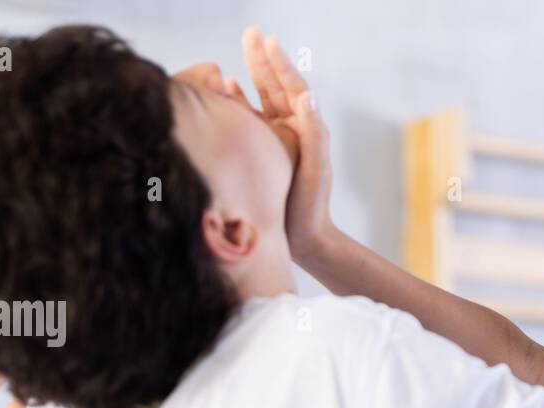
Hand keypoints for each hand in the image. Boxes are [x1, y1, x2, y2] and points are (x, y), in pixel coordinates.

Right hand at [241, 26, 334, 259]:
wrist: (304, 239)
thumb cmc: (310, 207)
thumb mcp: (315, 170)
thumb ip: (313, 133)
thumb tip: (307, 96)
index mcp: (307, 129)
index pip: (294, 89)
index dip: (280, 64)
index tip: (268, 40)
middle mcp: (293, 131)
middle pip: (277, 87)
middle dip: (264, 60)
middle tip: (252, 33)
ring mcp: (278, 140)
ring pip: (263, 99)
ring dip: (252, 74)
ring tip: (243, 50)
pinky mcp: (264, 152)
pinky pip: (251, 119)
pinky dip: (240, 101)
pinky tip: (228, 87)